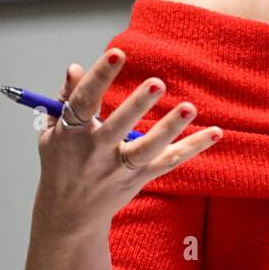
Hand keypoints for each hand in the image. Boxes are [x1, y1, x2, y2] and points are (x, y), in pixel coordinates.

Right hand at [33, 48, 222, 236]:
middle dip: (137, 105)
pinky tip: (215, 132)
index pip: (84, 102)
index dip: (99, 77)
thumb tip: (75, 67)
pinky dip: (193, 147)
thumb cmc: (61, 164)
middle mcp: (96, 152)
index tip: (118, 54)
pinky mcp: (140, 178)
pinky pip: (170, 161)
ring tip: (189, 107)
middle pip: (119, 126)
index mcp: (71, 135)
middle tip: (157, 82)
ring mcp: (120, 168)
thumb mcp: (53, 133)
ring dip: (170, 127)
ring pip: (148, 148)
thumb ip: (65, 99)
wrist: (69, 215)